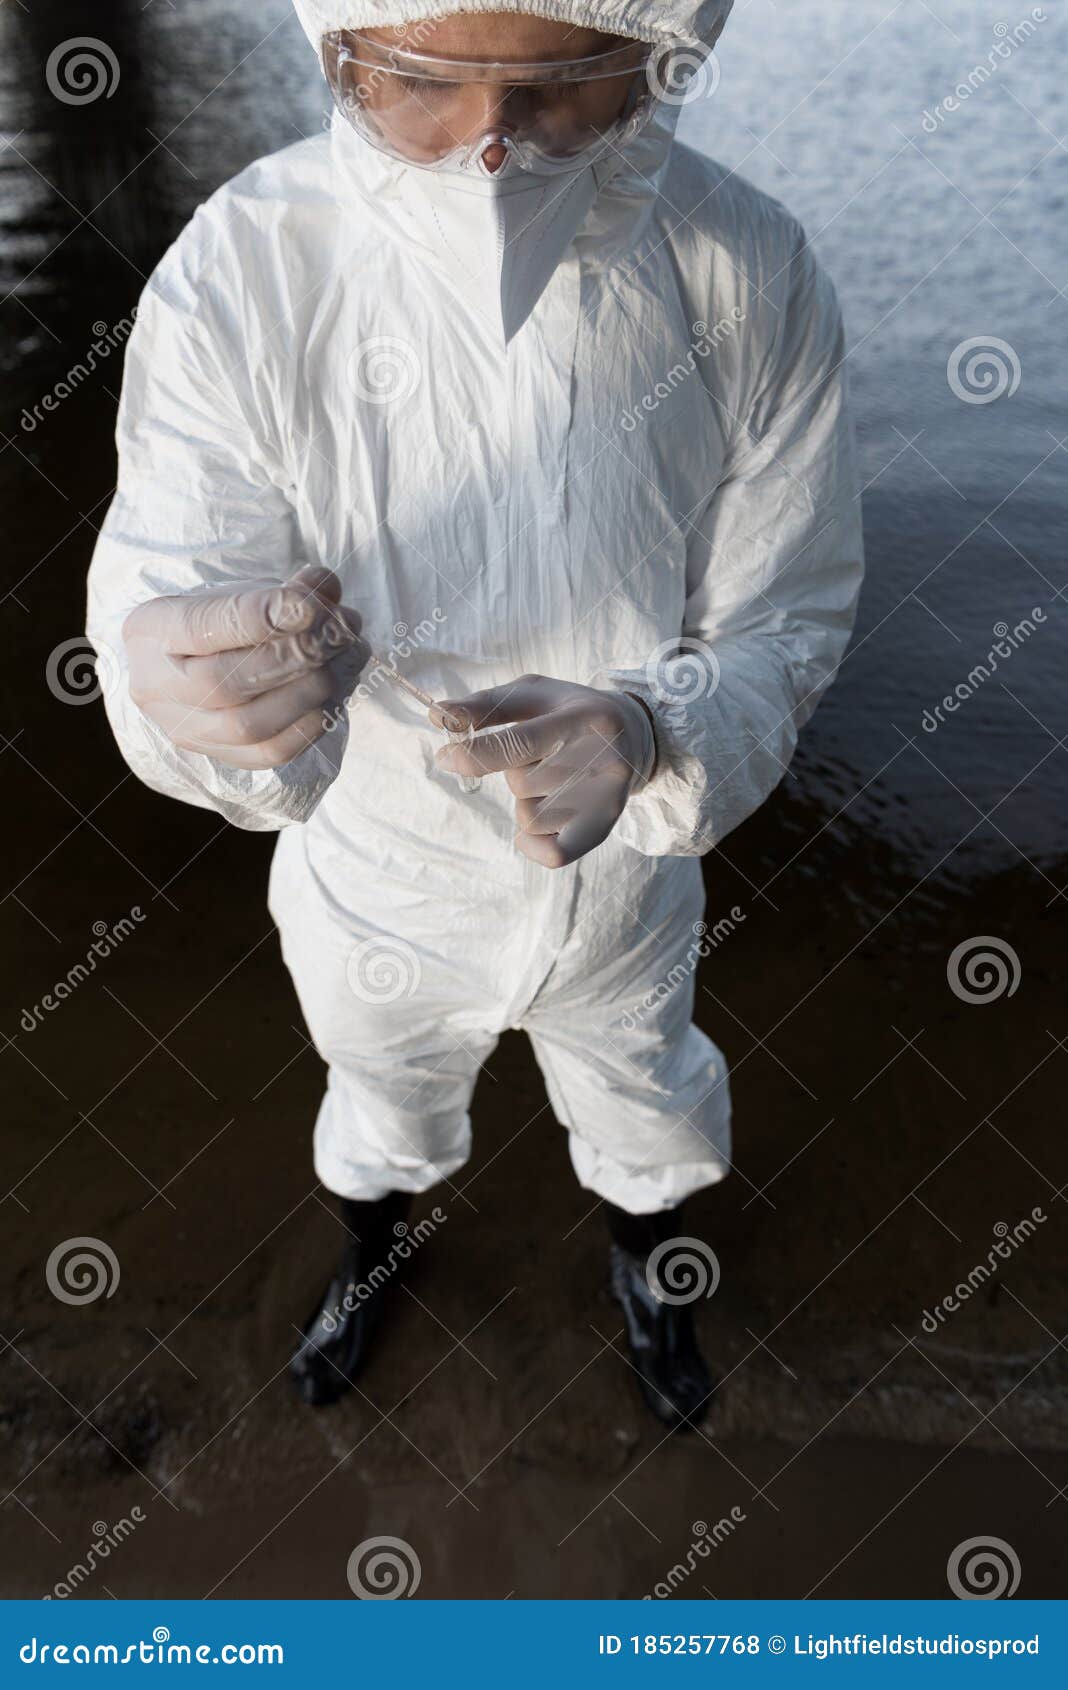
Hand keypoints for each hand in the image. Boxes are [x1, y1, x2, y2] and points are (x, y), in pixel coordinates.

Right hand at [123, 566, 368, 768]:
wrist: (191, 662)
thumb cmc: (219, 619)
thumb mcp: (238, 589)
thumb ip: (282, 589)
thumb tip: (326, 591)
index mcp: (151, 629)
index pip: (202, 627)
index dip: (259, 618)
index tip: (309, 605)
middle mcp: (156, 685)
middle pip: (224, 682)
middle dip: (293, 656)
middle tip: (340, 631)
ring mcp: (185, 729)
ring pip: (248, 725)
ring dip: (309, 691)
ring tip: (345, 657)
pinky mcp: (219, 757)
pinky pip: (271, 753)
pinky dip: (311, 724)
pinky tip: (335, 693)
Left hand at [432, 673, 654, 867]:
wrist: (633, 735)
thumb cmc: (568, 711)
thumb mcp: (532, 695)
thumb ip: (484, 706)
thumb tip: (437, 715)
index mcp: (581, 718)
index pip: (519, 744)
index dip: (474, 754)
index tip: (445, 757)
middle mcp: (601, 759)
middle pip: (522, 784)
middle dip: (515, 773)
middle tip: (541, 757)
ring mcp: (606, 798)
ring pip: (531, 817)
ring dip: (528, 802)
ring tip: (554, 780)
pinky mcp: (604, 828)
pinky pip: (553, 854)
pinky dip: (533, 842)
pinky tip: (538, 824)